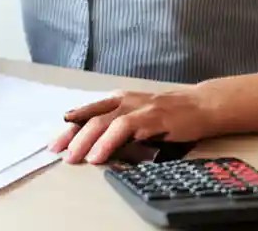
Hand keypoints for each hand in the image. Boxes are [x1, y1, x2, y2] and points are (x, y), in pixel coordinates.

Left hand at [48, 89, 214, 164]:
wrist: (202, 105)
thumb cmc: (171, 115)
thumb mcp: (140, 118)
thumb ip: (121, 128)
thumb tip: (100, 146)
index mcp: (119, 100)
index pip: (87, 113)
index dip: (69, 128)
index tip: (55, 143)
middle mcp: (123, 100)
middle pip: (89, 117)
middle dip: (70, 135)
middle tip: (56, 151)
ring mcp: (136, 107)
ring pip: (101, 122)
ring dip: (84, 141)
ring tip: (73, 157)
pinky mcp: (150, 117)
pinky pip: (123, 128)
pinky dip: (107, 142)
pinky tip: (98, 154)